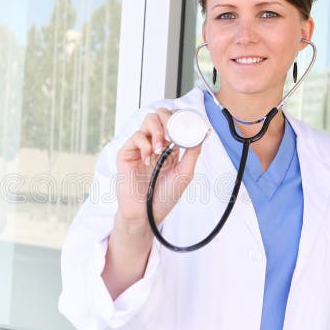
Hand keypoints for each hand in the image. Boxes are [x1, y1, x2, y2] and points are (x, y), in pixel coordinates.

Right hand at [115, 108, 202, 228]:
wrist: (146, 214)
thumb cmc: (164, 197)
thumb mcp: (185, 174)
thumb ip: (192, 153)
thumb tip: (202, 133)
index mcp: (170, 148)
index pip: (174, 121)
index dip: (180, 117)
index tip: (188, 123)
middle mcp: (155, 144)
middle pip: (160, 115)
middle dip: (168, 119)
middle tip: (172, 134)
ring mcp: (140, 147)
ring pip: (148, 120)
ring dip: (158, 130)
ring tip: (160, 149)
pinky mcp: (127, 153)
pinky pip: (136, 137)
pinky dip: (145, 146)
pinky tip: (148, 161)